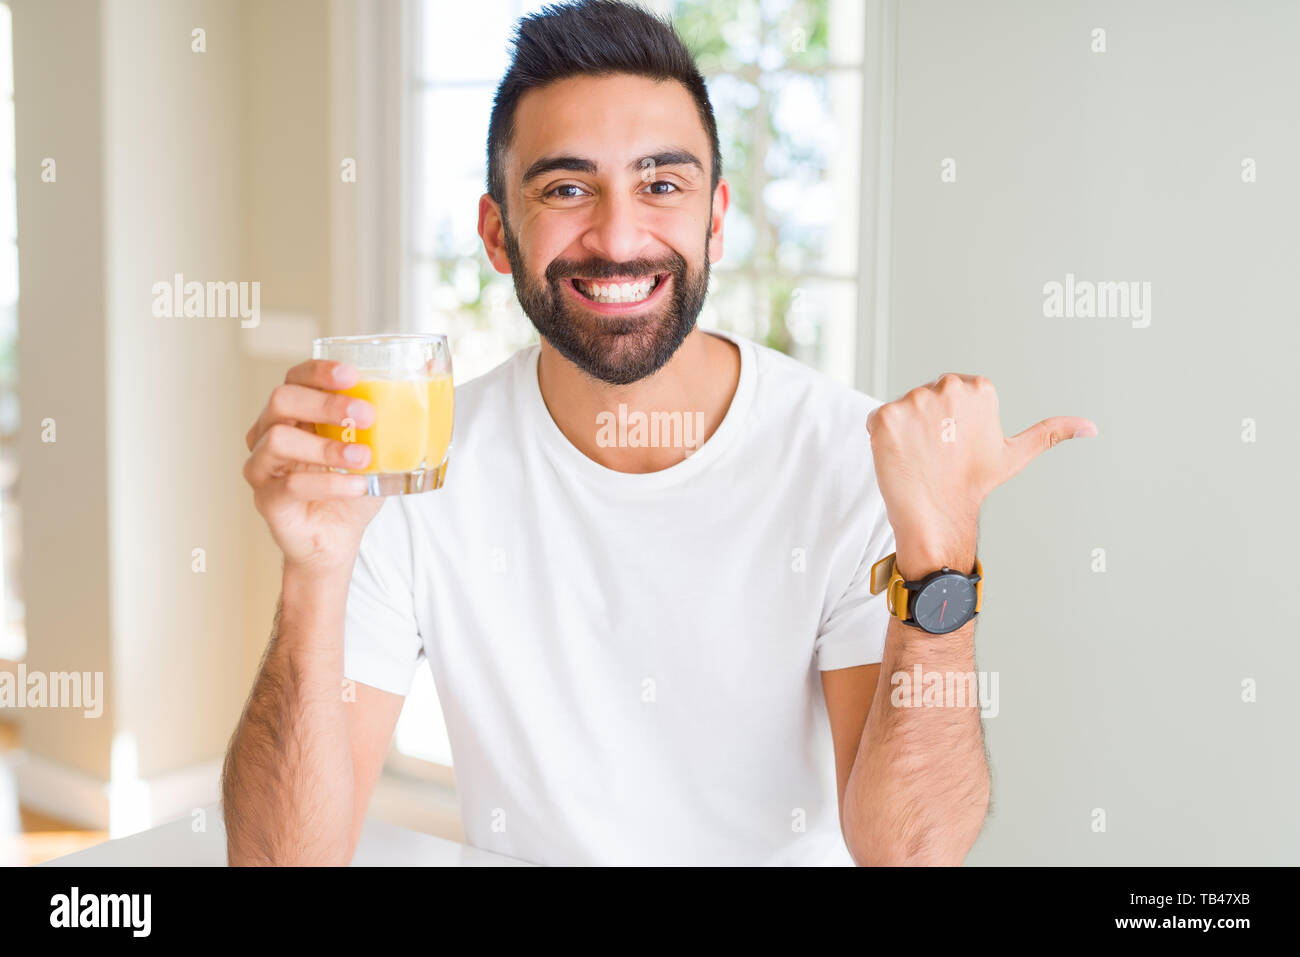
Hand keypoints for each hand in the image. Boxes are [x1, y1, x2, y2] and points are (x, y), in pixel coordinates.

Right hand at [244, 360, 384, 572]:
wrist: (337, 541)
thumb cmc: (351, 490)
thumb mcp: (377, 452)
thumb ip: (392, 420)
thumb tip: (431, 379)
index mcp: (293, 415)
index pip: (296, 378)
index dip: (320, 371)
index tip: (353, 375)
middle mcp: (268, 434)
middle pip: (282, 400)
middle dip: (326, 403)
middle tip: (367, 415)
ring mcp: (262, 467)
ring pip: (279, 439)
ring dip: (327, 446)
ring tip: (364, 458)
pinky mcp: (267, 500)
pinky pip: (291, 484)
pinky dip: (329, 484)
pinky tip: (357, 486)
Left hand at [865, 373, 1095, 579]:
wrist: (938, 515)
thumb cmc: (973, 484)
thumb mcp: (1015, 454)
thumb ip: (1051, 432)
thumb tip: (1092, 427)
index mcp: (978, 387)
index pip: (950, 393)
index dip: (949, 421)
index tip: (955, 444)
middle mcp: (947, 387)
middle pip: (925, 397)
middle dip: (927, 423)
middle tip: (937, 453)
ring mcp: (913, 401)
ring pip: (902, 410)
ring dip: (905, 432)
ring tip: (920, 457)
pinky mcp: (884, 416)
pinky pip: (877, 420)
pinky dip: (883, 439)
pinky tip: (900, 458)